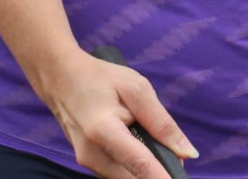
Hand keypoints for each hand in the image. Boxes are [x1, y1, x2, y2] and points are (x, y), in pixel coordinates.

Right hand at [37, 48, 197, 178]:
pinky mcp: (88, 164)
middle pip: (135, 177)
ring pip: (127, 177)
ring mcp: (87, 162)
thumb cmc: (99, 78)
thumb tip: (188, 153)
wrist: (60, 78)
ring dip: (144, 168)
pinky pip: (118, 172)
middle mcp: (92, 155)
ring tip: (148, 139)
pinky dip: (132, 165)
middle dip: (158, 170)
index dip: (163, 178)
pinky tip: (134, 142)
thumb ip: (161, 122)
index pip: (140, 165)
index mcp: (104, 131)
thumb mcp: (135, 88)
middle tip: (173, 152)